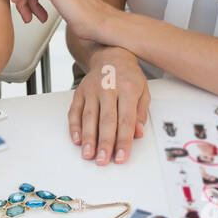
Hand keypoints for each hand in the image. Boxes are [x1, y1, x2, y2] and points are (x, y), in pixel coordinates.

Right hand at [69, 47, 149, 164]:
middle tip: (102, 160)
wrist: (111, 57)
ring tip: (88, 155)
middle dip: (104, 143)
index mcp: (127, 88)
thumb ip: (140, 114)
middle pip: (106, 120)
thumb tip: (137, 134)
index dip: (123, 140)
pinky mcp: (79, 92)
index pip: (126, 120)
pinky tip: (77, 140)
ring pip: (89, 117)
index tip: (121, 156)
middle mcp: (108, 88)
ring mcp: (92, 90)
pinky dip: (74, 127)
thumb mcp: (143, 92)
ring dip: (88, 138)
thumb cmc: (128, 76)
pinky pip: (74, 111)